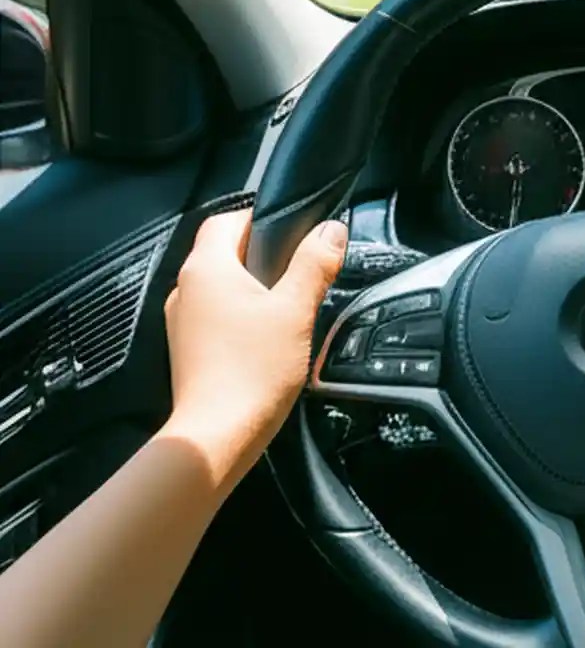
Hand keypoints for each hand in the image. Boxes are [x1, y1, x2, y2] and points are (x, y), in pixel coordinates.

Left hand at [161, 210, 345, 476]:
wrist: (218, 437)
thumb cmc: (253, 371)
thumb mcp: (295, 311)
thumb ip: (314, 264)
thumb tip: (331, 230)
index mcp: (206, 267)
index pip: (228, 218)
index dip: (262, 219)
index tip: (296, 234)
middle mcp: (185, 288)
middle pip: (224, 252)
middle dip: (263, 256)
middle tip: (300, 272)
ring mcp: (182, 321)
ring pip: (221, 286)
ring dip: (251, 289)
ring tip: (288, 307)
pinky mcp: (188, 349)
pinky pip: (216, 316)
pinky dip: (240, 317)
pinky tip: (267, 338)